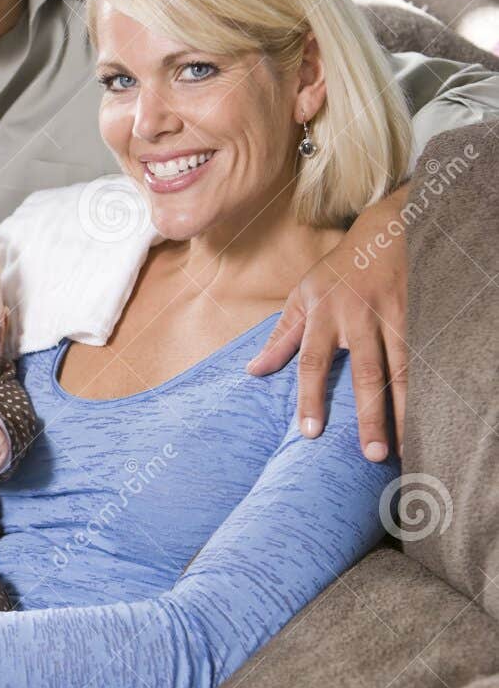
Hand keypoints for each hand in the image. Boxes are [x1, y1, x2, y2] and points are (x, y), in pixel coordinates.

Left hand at [246, 187, 407, 458]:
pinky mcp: (422, 314)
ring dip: (406, 410)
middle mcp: (359, 317)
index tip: (311, 433)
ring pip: (404, 370)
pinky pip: (427, 356)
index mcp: (324, 314)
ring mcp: (395, 316)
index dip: (312, 398)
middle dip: (371, 416)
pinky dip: (430, 387)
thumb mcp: (302, 296)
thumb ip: (282, 337)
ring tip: (407, 447)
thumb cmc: (338, 271)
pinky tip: (432, 416)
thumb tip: (253, 371)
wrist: (386, 232)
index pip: (313, 362)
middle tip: (373, 455)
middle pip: (367, 374)